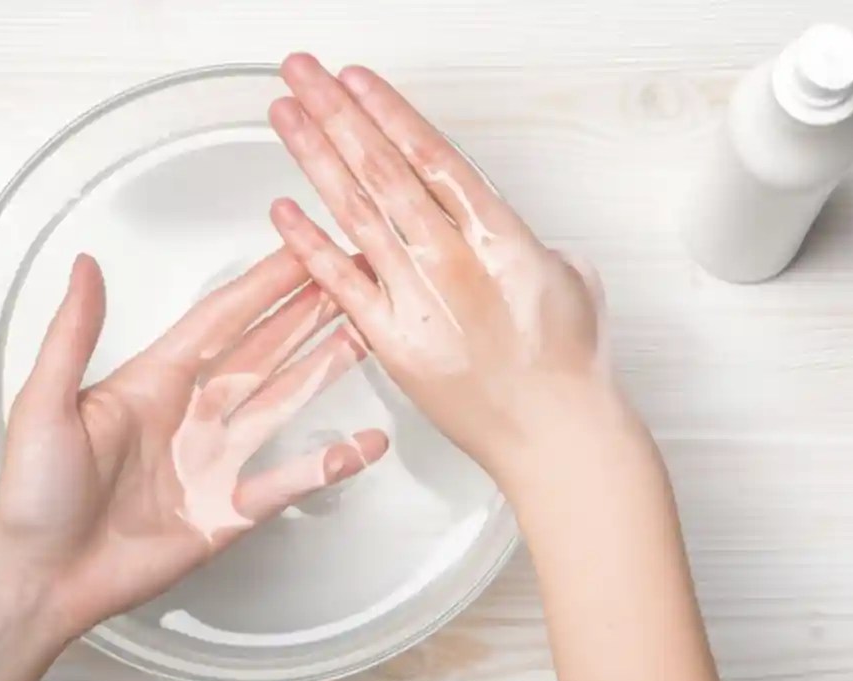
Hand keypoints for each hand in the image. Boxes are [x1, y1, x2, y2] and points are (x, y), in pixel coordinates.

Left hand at [0, 249, 388, 635]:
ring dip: (324, 368)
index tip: (301, 251)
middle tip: (352, 279)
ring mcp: (214, 461)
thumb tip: (84, 265)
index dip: (264, 284)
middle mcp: (191, 413)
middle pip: (264, 350)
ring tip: (366, 335)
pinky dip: (327, 464)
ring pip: (284, 402)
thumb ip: (73, 334)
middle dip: (306, 313)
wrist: (40, 577)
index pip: (222, 318)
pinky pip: (287, 482)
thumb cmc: (32, 494)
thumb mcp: (44, 403)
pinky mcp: (227, 511)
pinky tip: (362, 444)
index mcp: (153, 380)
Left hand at [267, 54, 611, 485]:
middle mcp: (451, 258)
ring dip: (315, 157)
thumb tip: (503, 231)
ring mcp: (416, 297)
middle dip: (336, 113)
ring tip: (286, 115)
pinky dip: (309, 245)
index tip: (354, 79)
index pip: (430, 154)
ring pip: (355, 211)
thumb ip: (522, 242)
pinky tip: (283, 209)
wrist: (556, 435)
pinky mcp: (391, 340)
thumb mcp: (569, 277)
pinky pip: (340, 283)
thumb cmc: (568, 365)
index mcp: (497, 234)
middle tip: (302, 73)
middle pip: (381, 168)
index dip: (386, 111)